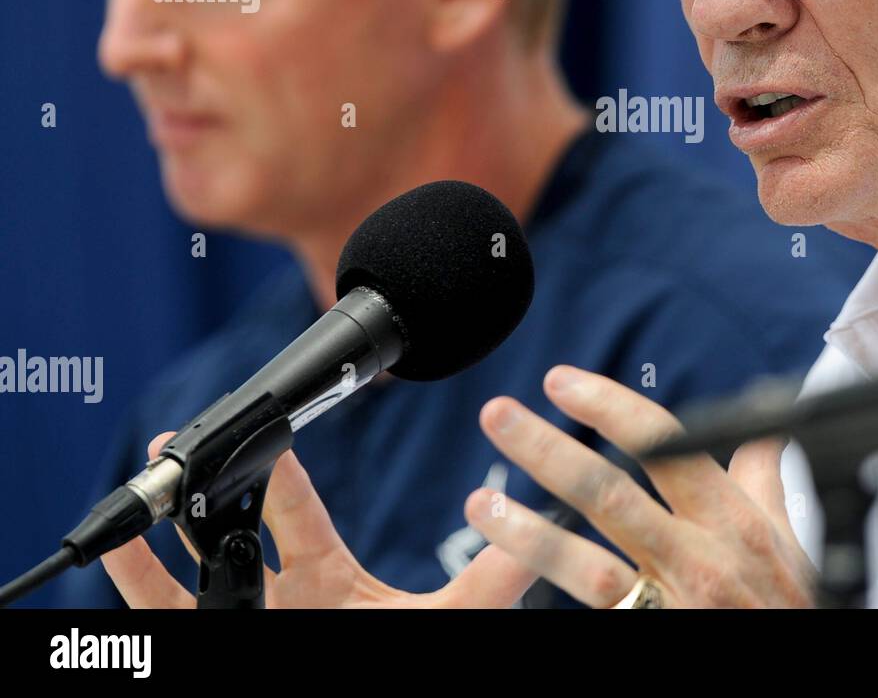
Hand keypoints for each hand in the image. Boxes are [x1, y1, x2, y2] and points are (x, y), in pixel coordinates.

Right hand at [102, 433, 534, 607]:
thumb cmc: (407, 671)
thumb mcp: (447, 622)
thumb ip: (489, 578)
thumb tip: (541, 528)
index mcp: (329, 577)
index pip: (299, 508)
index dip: (280, 465)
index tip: (268, 423)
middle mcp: (281, 596)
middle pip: (237, 525)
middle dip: (216, 481)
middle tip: (186, 438)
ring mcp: (248, 621)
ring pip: (196, 566)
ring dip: (172, 522)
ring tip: (154, 474)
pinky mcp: (218, 647)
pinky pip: (165, 618)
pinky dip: (137, 584)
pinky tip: (119, 549)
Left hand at [464, 366, 816, 607]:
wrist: (804, 673)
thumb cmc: (790, 606)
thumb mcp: (787, 539)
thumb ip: (762, 481)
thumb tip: (761, 429)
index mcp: (731, 520)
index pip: (664, 443)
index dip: (608, 407)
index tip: (561, 381)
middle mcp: (699, 557)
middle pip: (610, 491)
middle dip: (547, 449)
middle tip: (498, 414)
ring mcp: (671, 603)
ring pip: (586, 562)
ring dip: (526, 528)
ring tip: (480, 500)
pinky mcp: (650, 637)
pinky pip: (589, 608)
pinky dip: (546, 586)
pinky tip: (507, 569)